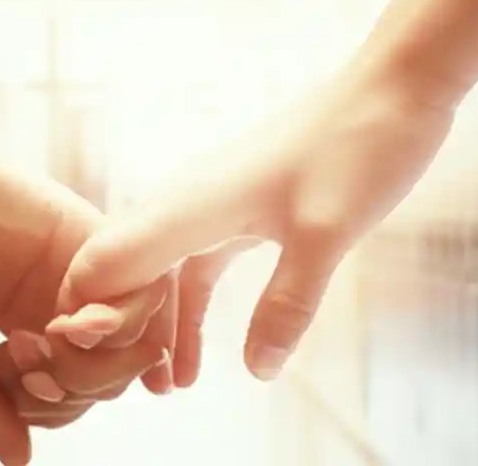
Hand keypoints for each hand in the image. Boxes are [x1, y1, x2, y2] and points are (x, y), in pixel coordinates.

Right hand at [0, 95, 167, 464]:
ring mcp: (83, 270)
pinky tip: (65, 321)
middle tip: (22, 356)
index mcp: (27, 327)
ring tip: (40, 339)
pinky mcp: (96, 235)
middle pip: (108, 376)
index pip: (68, 394)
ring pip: (132, 341)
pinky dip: (114, 320)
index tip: (4, 371)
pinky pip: (139, 289)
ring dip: (93, 362)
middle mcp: (63, 301)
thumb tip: (21, 461)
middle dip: (72, 389)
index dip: (45, 404)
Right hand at [56, 60, 453, 383]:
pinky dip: (186, 308)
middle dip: (113, 330)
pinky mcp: (236, 205)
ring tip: (162, 387)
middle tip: (133, 388)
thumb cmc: (356, 148)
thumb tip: (257, 369)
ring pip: (155, 270)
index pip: (101, 265)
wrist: (392, 89)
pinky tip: (195, 354)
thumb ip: (287, 304)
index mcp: (188, 203)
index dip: (86, 317)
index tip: (103, 369)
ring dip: (152, 325)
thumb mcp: (326, 236)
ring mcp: (207, 201)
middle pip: (118, 270)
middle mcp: (184, 199)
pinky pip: (191, 265)